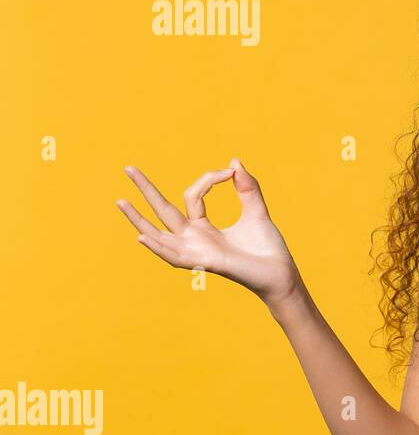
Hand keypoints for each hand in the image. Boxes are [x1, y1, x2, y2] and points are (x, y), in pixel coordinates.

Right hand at [115, 159, 301, 307]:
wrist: (281, 272)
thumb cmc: (268, 248)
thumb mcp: (256, 211)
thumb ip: (247, 187)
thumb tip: (234, 162)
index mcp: (204, 227)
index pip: (193, 196)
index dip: (208, 179)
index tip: (230, 172)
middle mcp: (194, 239)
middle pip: (163, 211)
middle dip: (146, 190)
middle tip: (128, 167)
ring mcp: (197, 251)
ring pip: (160, 234)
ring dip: (139, 219)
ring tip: (120, 201)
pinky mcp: (205, 262)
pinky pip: (175, 257)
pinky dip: (159, 248)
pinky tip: (141, 237)